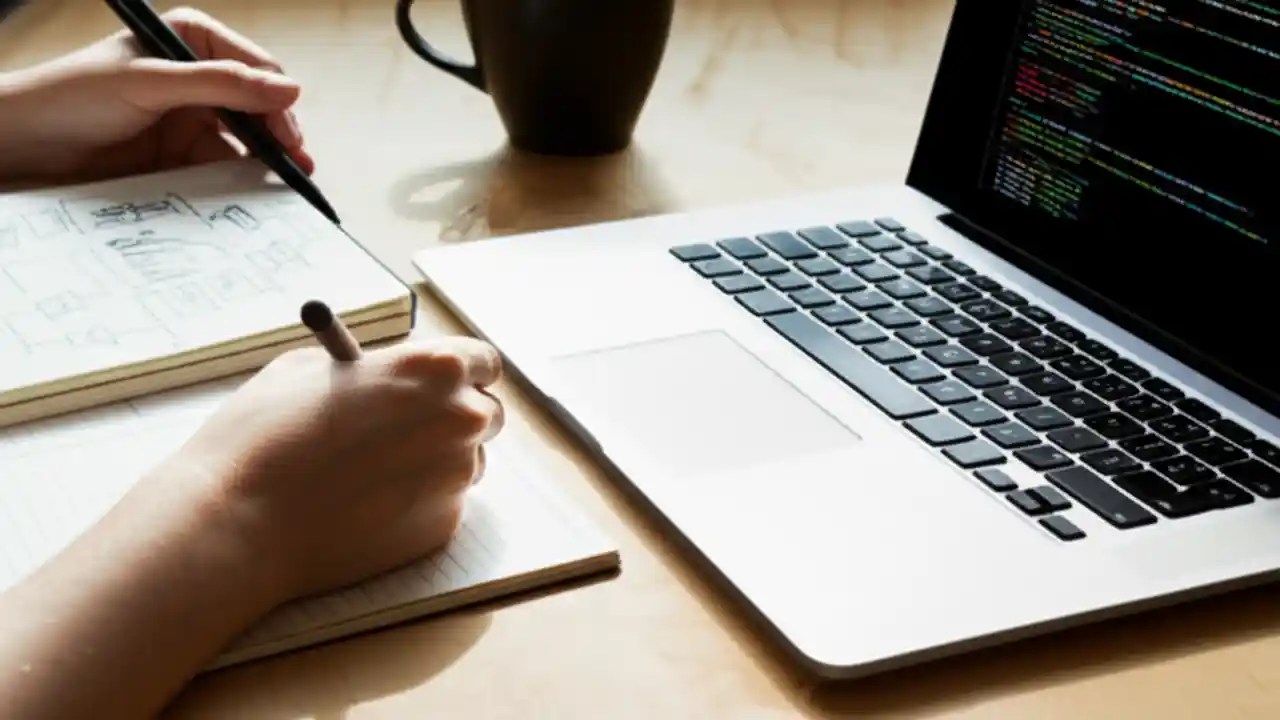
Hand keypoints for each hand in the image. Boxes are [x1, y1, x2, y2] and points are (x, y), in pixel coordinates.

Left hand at [0, 8, 310, 184]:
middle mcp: (197, 78)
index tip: (288, 131)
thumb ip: (222, 84)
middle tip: (296, 163)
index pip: (255, 67)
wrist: (25, 144)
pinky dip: (240, 182)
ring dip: (265, 162)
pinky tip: (253, 193)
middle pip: (258, 107)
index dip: (276, 98)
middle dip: (279, 134)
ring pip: (246, 142)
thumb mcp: (152, 83)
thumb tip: (289, 89)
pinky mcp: (182, 156)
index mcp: (191, 42)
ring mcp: (190, 119)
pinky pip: (223, 169)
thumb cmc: (73, 96)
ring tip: (287, 183)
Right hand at [149, 337, 504, 604]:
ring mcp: (457, 477)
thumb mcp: (308, 369)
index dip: (460, 373)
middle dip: (452, 419)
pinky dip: (412, 505)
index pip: (484, 362)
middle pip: (485, 414)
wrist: (239, 521)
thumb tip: (388, 377)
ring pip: (464, 464)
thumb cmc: (264, 436)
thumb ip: (368, 370)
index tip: (441, 383)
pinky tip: (360, 508)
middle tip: (408, 429)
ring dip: (432, 464)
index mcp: (435, 368)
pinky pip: (439, 505)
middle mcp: (461, 420)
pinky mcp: (444, 527)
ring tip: (367, 473)